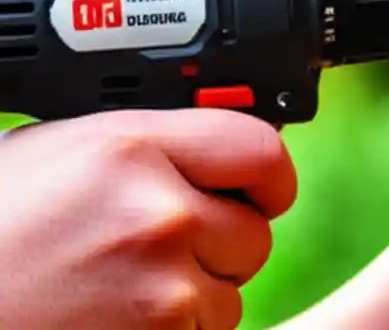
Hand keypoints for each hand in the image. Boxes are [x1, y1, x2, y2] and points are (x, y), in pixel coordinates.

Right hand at [0, 109, 296, 329]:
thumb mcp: (49, 158)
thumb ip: (139, 149)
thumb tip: (213, 153)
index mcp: (130, 148)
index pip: (261, 149)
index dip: (266, 178)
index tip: (260, 193)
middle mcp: (159, 211)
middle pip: (254, 232)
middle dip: (217, 248)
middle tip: (148, 257)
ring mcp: (162, 285)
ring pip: (230, 293)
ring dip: (190, 299)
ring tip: (108, 294)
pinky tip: (107, 322)